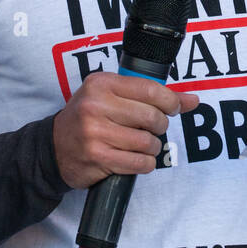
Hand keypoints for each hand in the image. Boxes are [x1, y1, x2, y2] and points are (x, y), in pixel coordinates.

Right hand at [52, 71, 199, 188]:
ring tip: (142, 145)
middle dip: (160, 127)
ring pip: (147, 142)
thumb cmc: (88, 118)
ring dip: (152, 147)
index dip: (171, 101)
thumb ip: (152, 96)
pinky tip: (136, 159)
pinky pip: (139, 163)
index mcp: (102, 84)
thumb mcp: (112, 97)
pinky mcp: (97, 157)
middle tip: (152, 129)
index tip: (174, 108)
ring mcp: (95, 132)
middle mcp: (96, 105)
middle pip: (152, 117)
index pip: (150, 89)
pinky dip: (145, 163)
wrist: (53, 148)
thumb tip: (193, 100)